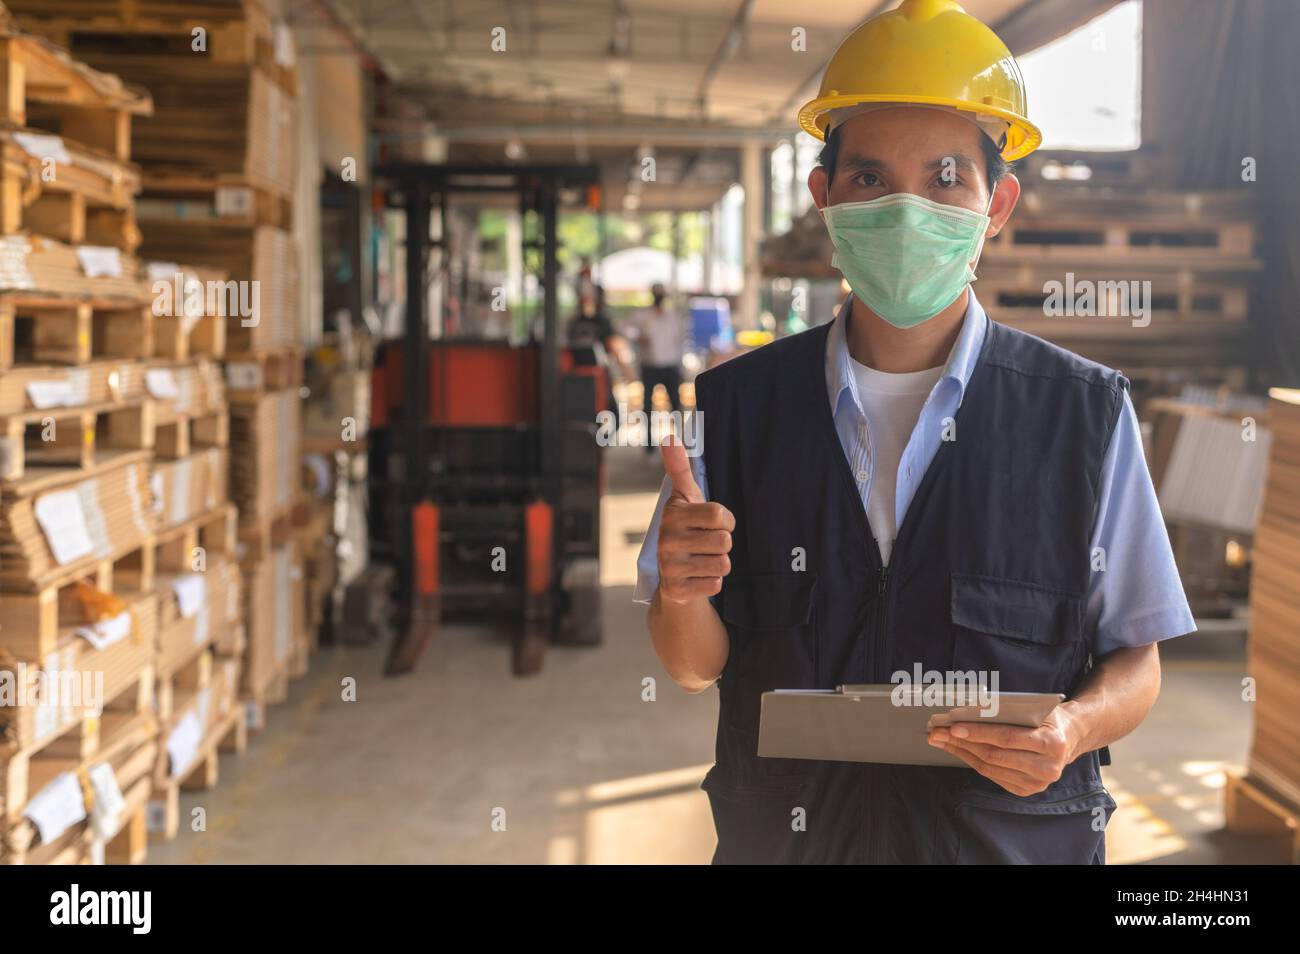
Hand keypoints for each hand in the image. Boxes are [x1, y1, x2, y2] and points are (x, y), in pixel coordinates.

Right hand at [657, 436, 733, 603]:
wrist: (672, 576)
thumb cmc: (686, 530)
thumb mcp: (685, 498)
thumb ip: (680, 469)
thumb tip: (669, 437)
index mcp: (672, 514)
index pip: (721, 515)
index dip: (726, 521)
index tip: (713, 524)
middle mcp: (666, 540)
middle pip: (724, 541)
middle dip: (722, 544)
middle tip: (705, 544)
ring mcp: (669, 567)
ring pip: (723, 564)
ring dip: (719, 563)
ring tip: (702, 560)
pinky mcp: (676, 590)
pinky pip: (715, 584)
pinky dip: (712, 582)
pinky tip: (697, 577)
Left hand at [927, 704, 1082, 795]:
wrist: (1069, 738)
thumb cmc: (1047, 718)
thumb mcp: (1034, 709)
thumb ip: (1008, 712)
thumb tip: (968, 711)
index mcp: (1052, 744)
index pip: (1006, 738)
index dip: (977, 732)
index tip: (953, 726)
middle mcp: (1047, 768)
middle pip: (994, 755)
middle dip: (961, 742)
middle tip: (937, 732)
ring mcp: (1037, 784)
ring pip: (989, 767)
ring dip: (961, 753)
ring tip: (941, 739)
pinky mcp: (1026, 790)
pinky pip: (992, 775)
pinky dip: (972, 761)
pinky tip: (958, 750)